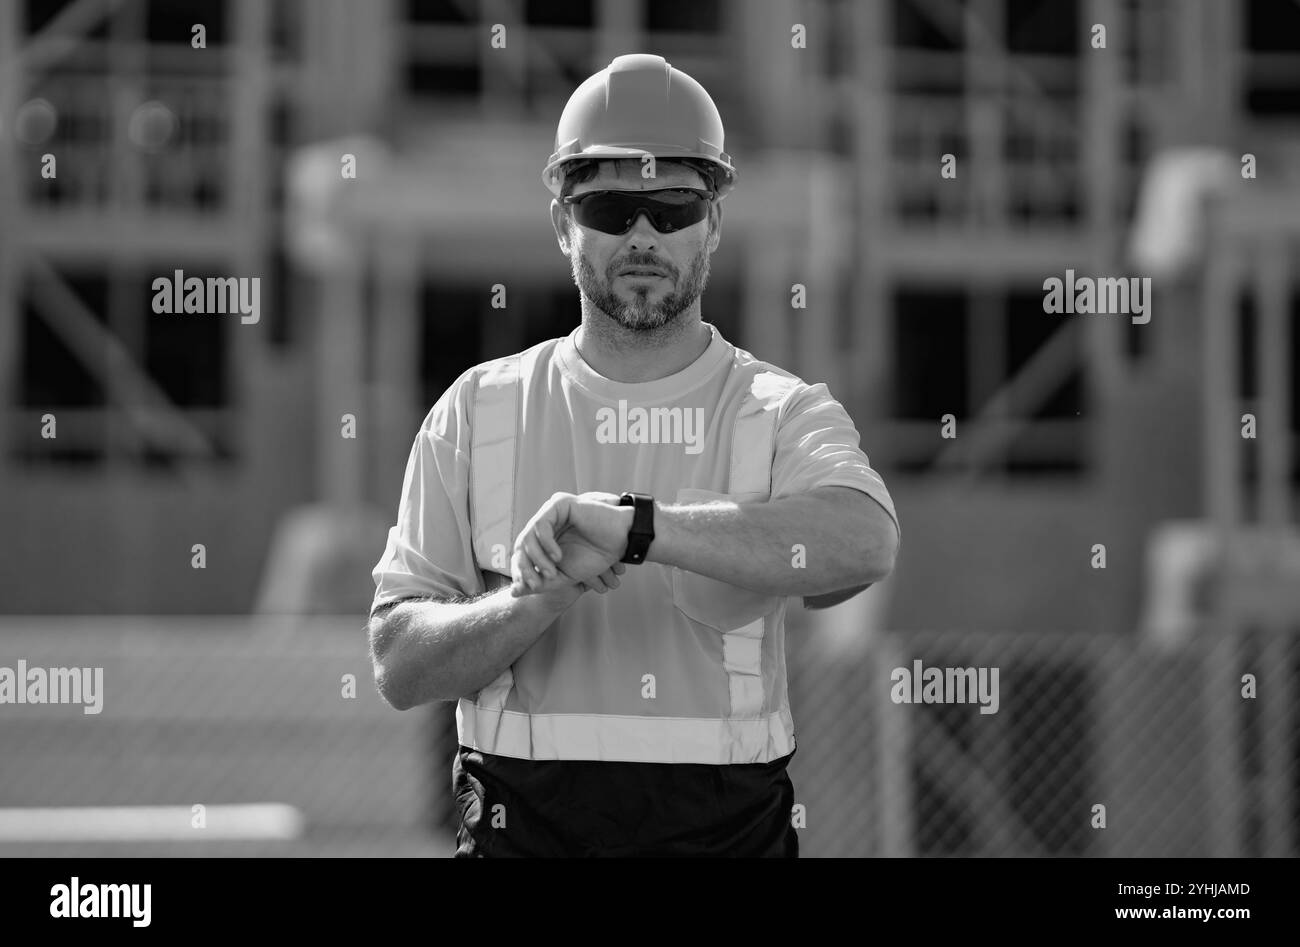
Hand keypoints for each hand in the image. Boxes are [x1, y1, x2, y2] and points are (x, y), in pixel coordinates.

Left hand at [511, 492, 631, 595]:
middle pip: (520, 545)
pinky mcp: (559, 504)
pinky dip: (546, 544)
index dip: (520, 571)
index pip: (521, 553)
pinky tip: (558, 557)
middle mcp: (545, 524)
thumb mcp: (564, 576)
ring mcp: (551, 512)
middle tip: (535, 584)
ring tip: (551, 572)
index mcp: (545, 539)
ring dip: (536, 558)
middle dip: (525, 567)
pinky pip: (541, 525)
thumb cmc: (595, 557)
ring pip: (527, 535)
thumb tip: (513, 592)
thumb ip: (540, 583)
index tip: (530, 588)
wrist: (621, 543)